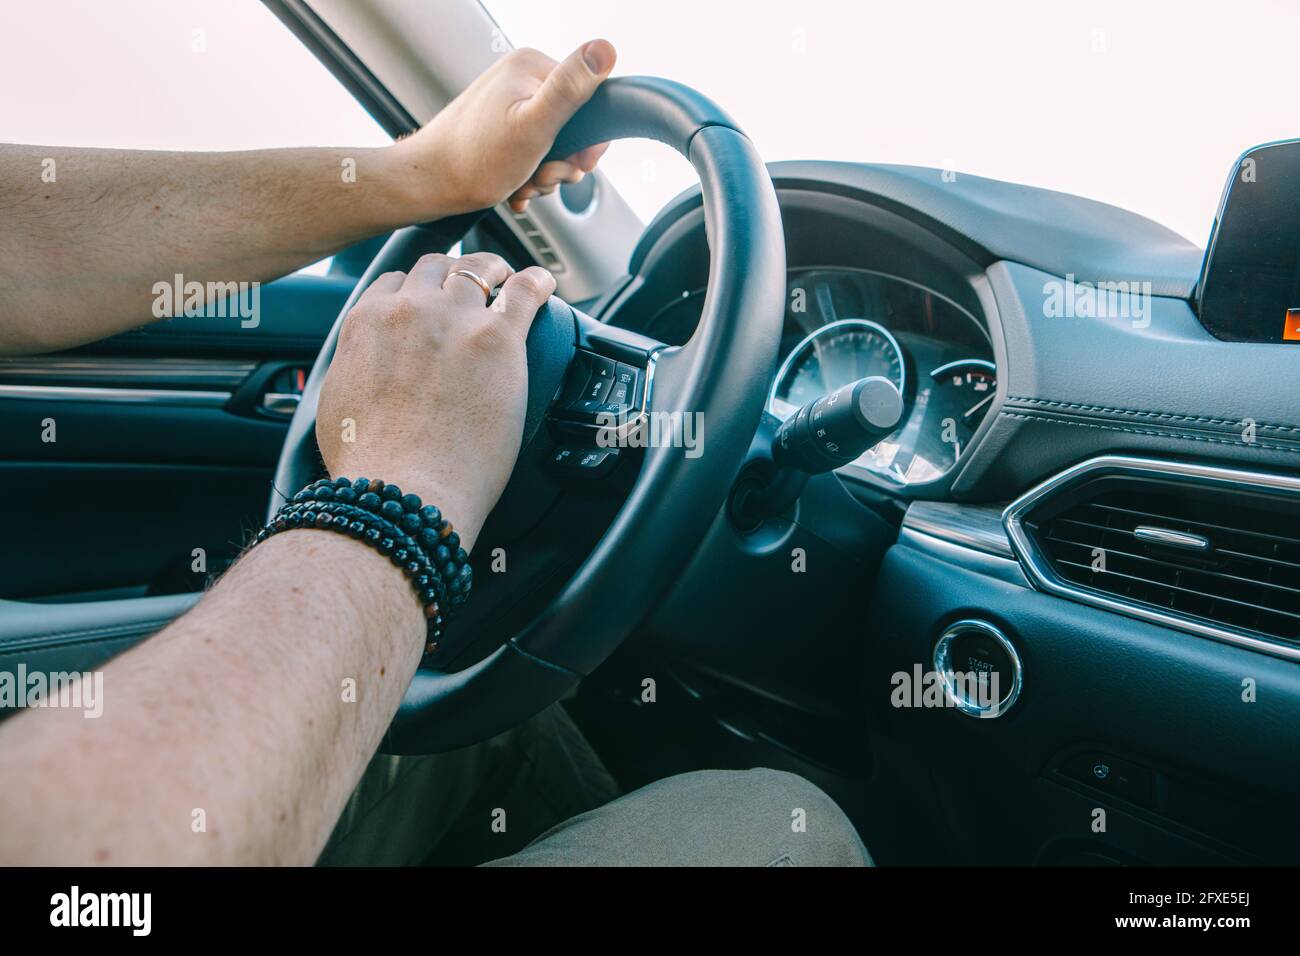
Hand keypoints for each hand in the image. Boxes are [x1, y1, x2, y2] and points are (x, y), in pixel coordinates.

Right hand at [315, 252, 555, 551]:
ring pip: (478, 270)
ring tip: (507, 280)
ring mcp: (456, 320)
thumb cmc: (371, 464)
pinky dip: (536, 282)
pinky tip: (544, 284)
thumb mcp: (338, 405)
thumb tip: (364, 375)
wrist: (404, 488)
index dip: (417, 289)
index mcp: (368, 323)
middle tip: (472, 287)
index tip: (431, 300)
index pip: (395, 283)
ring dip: (494, 272)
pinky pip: (525, 291)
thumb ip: (355, 373)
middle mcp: (410, 310)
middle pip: (436, 268)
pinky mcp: (498, 339)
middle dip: (454, 273)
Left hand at [390, 40, 616, 217]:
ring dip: (545, 173)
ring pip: (552, 143)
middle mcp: (520, 77)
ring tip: (524, 183)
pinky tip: (516, 187)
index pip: (589, 100)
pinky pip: (532, 150)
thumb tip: (606, 48)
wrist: (428, 184)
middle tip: (541, 177)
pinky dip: (529, 174)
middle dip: (562, 162)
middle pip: (571, 125)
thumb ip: (570, 89)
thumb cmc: (475, 161)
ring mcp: (508, 100)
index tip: (575, 165)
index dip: (588, 142)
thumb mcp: (534, 126)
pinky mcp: (499, 124)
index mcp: (532, 66)